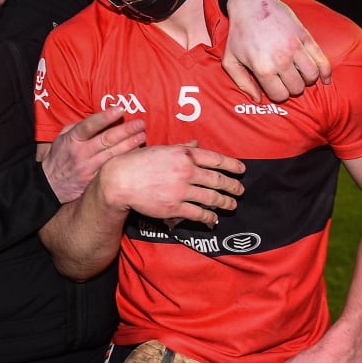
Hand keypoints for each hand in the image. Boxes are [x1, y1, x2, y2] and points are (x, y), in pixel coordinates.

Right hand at [42, 107, 146, 202]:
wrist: (50, 186)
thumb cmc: (58, 157)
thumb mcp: (61, 138)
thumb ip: (78, 127)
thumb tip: (98, 118)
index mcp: (72, 140)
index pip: (89, 125)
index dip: (106, 117)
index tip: (121, 108)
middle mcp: (80, 153)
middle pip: (106, 139)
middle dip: (126, 130)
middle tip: (140, 123)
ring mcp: (88, 168)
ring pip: (113, 154)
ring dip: (130, 144)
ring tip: (142, 136)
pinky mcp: (94, 181)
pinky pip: (112, 169)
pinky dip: (125, 161)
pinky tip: (137, 155)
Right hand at [92, 143, 242, 226]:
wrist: (120, 180)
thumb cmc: (138, 162)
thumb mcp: (162, 149)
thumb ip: (182, 147)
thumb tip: (196, 144)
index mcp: (184, 154)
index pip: (216, 159)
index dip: (232, 165)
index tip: (242, 170)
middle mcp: (186, 171)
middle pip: (218, 179)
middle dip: (232, 186)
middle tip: (240, 190)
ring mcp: (181, 190)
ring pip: (212, 198)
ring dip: (225, 202)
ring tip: (232, 205)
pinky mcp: (174, 207)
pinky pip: (198, 213)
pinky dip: (209, 217)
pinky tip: (214, 218)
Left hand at [223, 0, 330, 103]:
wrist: (251, 4)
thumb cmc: (239, 34)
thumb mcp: (230, 60)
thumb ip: (242, 83)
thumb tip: (258, 99)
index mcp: (262, 68)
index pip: (280, 95)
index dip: (277, 94)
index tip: (274, 86)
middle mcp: (281, 60)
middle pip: (297, 88)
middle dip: (292, 87)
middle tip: (286, 79)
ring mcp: (295, 47)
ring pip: (312, 76)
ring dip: (307, 79)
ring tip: (299, 74)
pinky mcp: (305, 36)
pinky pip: (322, 60)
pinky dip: (326, 72)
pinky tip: (324, 78)